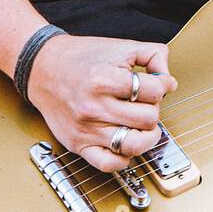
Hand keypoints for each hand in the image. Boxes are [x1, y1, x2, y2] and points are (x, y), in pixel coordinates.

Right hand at [28, 34, 178, 171]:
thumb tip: (169, 81)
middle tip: (144, 102)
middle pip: (148, 119)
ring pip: (134, 145)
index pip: (154, 91)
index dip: (162, 85)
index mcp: (104, 80)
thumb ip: (153, 56)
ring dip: (146, 135)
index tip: (156, 84)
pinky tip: (125, 142)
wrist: (43, 68)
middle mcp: (94, 107)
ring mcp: (86, 129)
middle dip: (153, 109)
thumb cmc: (81, 57)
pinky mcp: (78, 144)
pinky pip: (108, 165)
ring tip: (142, 125)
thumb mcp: (121, 46)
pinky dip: (124, 158)